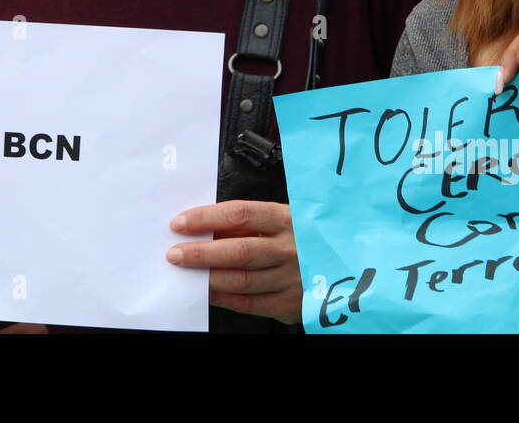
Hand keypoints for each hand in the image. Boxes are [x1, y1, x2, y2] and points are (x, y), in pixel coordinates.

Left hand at [166, 200, 301, 323]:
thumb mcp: (284, 221)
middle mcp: (289, 249)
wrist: (345, 266)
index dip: (205, 218)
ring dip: (207, 277)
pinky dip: (223, 298)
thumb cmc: (304, 238)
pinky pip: (248, 303)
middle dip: (200, 253)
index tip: (180, 223)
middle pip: (237, 251)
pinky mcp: (289, 304)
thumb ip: (250, 224)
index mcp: (286, 219)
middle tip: (174, 254)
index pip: (239, 214)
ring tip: (185, 273)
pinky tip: (206, 292)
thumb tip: (205, 228)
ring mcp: (290, 278)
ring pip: (240, 280)